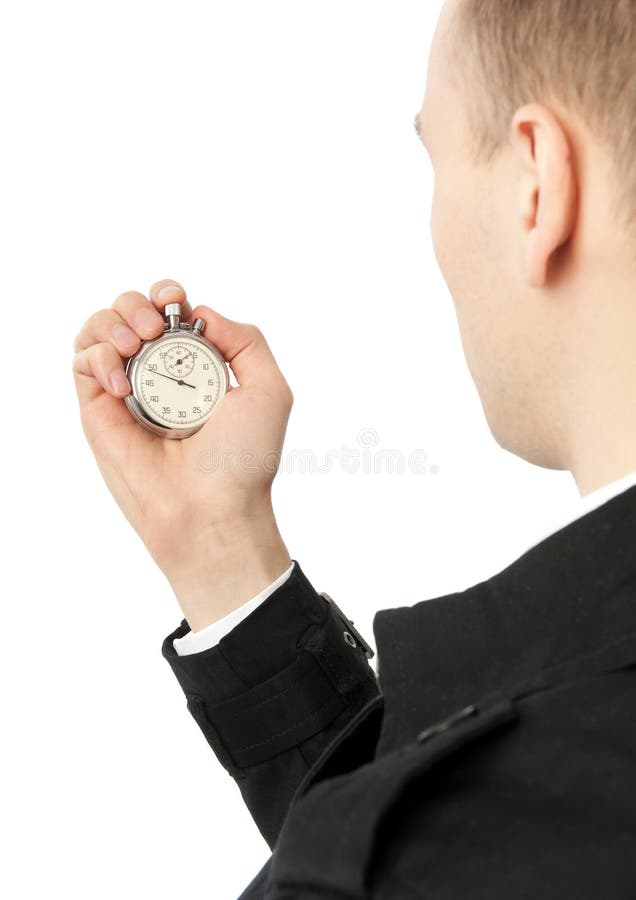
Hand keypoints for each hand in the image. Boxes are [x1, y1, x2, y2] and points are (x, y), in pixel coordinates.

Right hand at [72, 279, 292, 629]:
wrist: (212, 507)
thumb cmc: (244, 458)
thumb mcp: (268, 390)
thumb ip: (246, 341)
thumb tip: (201, 313)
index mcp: (197, 366)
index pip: (170, 314)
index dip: (167, 295)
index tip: (175, 302)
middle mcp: (159, 375)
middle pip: (130, 312)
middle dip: (137, 304)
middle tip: (153, 328)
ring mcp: (127, 392)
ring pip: (99, 330)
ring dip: (112, 321)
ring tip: (134, 344)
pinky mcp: (99, 411)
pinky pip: (83, 362)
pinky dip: (98, 356)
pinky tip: (121, 380)